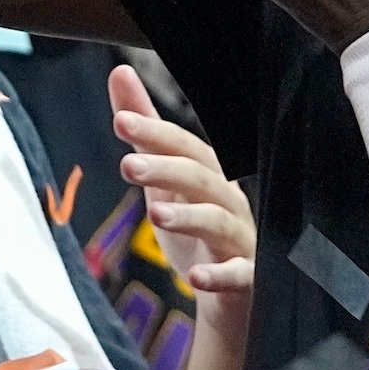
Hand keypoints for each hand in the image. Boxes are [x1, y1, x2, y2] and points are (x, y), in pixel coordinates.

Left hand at [109, 62, 253, 295]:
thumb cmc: (197, 228)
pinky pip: (239, 275)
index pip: (185, 146)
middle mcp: (229, 201)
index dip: (155, 133)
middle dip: (166, 169)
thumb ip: (146, 131)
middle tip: (127, 166)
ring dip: (190, 217)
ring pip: (220, 222)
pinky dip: (221, 275)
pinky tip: (196, 277)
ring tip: (154, 215)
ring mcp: (242, 240)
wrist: (228, 297)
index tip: (122, 121)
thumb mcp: (164, 180)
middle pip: (202, 178)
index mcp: (209, 175)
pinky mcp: (248, 279)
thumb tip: (120, 72)